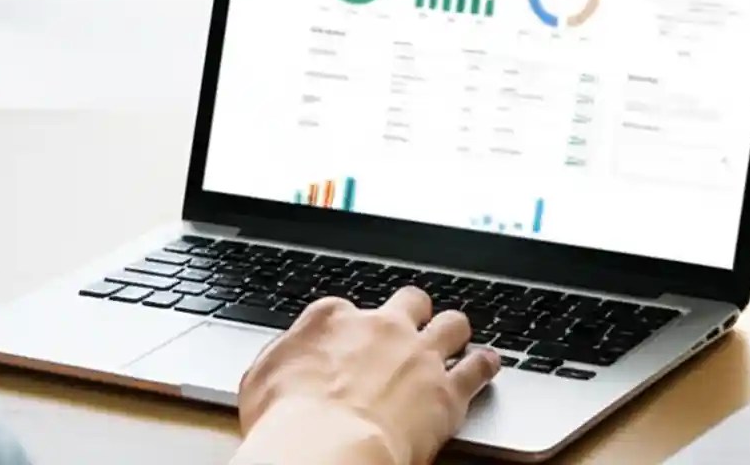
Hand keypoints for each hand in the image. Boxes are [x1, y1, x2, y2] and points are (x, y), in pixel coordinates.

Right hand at [232, 287, 501, 464]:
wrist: (324, 448)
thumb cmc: (285, 421)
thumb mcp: (260, 379)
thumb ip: (283, 357)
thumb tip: (287, 356)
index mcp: (331, 319)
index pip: (345, 309)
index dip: (350, 326)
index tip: (350, 339)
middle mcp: (380, 326)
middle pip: (408, 302)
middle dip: (412, 311)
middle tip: (411, 324)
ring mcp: (418, 354)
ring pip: (451, 324)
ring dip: (454, 329)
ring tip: (458, 335)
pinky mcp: (447, 389)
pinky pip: (479, 367)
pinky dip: (485, 364)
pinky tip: (489, 363)